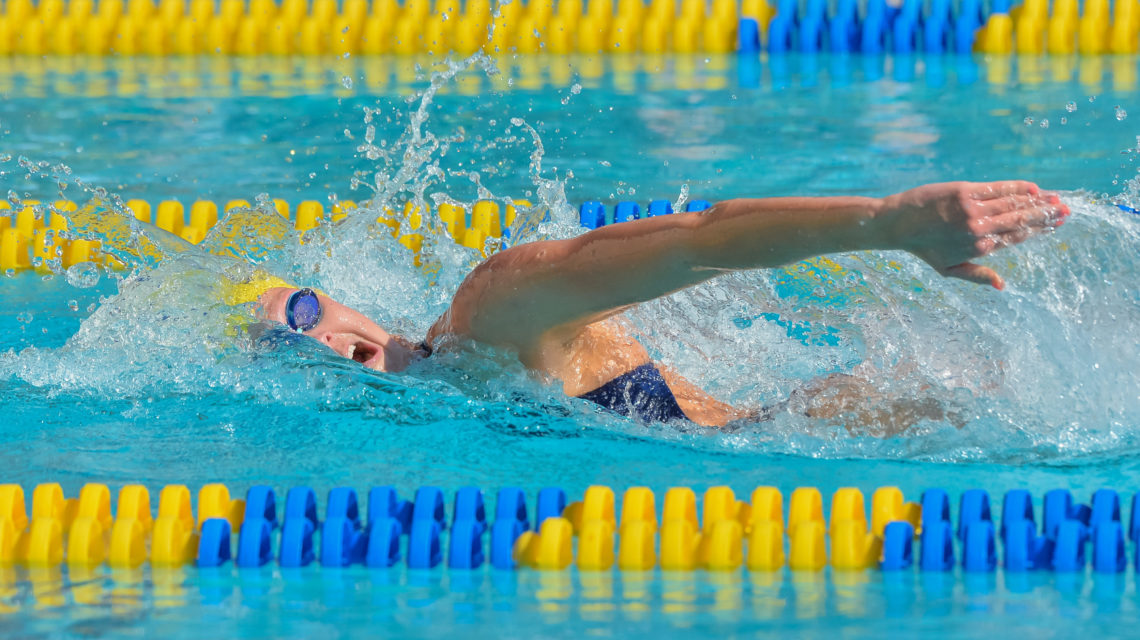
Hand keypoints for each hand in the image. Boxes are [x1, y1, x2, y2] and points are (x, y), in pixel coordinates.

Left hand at [880, 181, 1068, 289]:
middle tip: (1066, 209)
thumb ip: (977, 276)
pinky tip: (1032, 187)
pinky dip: (1016, 187)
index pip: (1017, 237)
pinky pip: (997, 188)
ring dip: (1037, 200)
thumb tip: (1003, 286)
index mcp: (978, 249)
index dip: (1040, 230)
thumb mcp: (948, 269)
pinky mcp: (963, 192)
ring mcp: (972, 209)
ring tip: (1054, 197)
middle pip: (1021, 220)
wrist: (897, 224)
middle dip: (1046, 215)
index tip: (1057, 224)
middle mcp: (978, 229)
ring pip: (1013, 203)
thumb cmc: (923, 248)